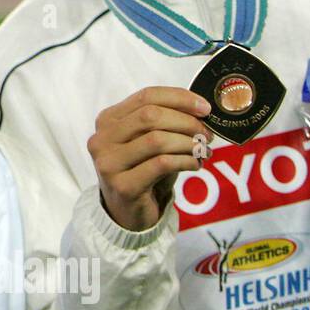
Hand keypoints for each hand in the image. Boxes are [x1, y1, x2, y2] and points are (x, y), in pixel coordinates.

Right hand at [87, 86, 213, 230]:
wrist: (128, 212)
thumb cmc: (143, 170)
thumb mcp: (149, 141)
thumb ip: (165, 121)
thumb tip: (201, 109)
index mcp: (107, 120)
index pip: (146, 96)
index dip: (179, 98)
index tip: (205, 108)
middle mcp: (102, 139)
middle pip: (151, 116)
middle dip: (186, 122)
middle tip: (207, 134)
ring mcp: (109, 163)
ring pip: (157, 140)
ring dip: (188, 143)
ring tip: (202, 150)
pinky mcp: (123, 185)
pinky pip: (162, 164)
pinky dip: (185, 161)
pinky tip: (194, 164)